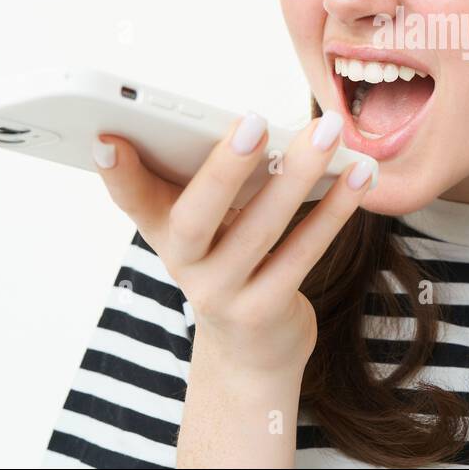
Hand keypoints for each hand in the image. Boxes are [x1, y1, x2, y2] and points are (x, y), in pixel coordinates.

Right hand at [90, 111, 374, 377]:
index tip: (110, 137)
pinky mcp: (264, 311)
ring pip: (260, 229)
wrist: (251, 349)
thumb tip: (253, 122)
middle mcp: (183, 264)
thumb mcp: (208, 225)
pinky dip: (334, 210)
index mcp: (162, 230)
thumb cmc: (231, 261)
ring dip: (298, 175)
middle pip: (196, 215)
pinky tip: (358, 175)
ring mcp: (221, 293)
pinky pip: (302, 253)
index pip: (132, 199)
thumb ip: (212, 178)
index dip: (117, 172)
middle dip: (224, 167)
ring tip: (327, 132)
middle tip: (254, 120)